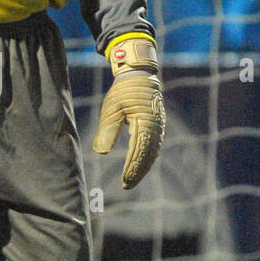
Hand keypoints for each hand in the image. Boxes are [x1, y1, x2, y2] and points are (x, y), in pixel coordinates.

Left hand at [93, 35, 164, 188]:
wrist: (139, 74)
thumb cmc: (123, 90)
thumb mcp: (111, 108)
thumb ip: (107, 130)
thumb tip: (101, 153)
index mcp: (145, 122)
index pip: (139, 151)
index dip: (132, 168)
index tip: (124, 182)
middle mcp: (155, 127)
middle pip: (148, 155)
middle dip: (138, 172)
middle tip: (127, 185)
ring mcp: (158, 127)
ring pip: (152, 152)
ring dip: (143, 167)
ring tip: (131, 180)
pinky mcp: (157, 125)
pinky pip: (154, 145)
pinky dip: (147, 158)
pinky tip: (139, 165)